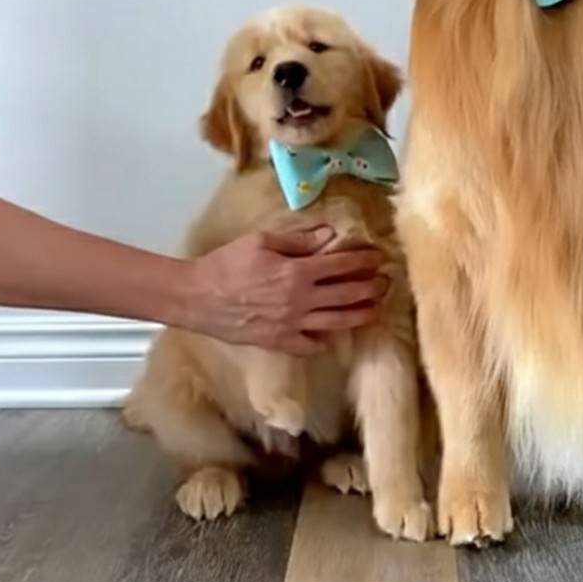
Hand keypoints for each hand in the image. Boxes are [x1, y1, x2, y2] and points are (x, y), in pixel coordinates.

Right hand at [181, 227, 386, 353]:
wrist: (197, 298)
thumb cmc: (226, 264)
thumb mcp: (261, 241)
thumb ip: (298, 240)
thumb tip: (329, 236)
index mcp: (297, 272)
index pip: (342, 266)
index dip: (364, 261)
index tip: (379, 258)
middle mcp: (301, 301)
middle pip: (346, 295)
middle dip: (370, 289)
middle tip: (385, 284)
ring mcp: (291, 325)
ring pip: (336, 322)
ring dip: (360, 315)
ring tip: (375, 310)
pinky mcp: (279, 342)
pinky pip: (309, 345)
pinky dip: (323, 341)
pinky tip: (331, 336)